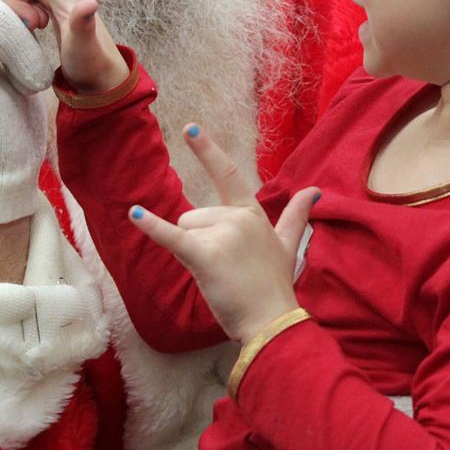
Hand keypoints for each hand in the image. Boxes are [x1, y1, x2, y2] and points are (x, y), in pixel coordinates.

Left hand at [127, 125, 319, 342]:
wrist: (272, 321)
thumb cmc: (275, 287)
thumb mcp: (288, 245)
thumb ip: (296, 215)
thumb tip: (315, 190)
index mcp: (251, 213)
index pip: (228, 175)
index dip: (207, 151)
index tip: (189, 128)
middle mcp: (237, 217)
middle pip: (194, 217)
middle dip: (199, 242)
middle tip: (225, 269)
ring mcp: (222, 234)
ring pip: (184, 232)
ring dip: (193, 254)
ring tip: (219, 275)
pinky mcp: (205, 256)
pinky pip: (173, 237)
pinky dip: (152, 226)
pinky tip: (135, 213)